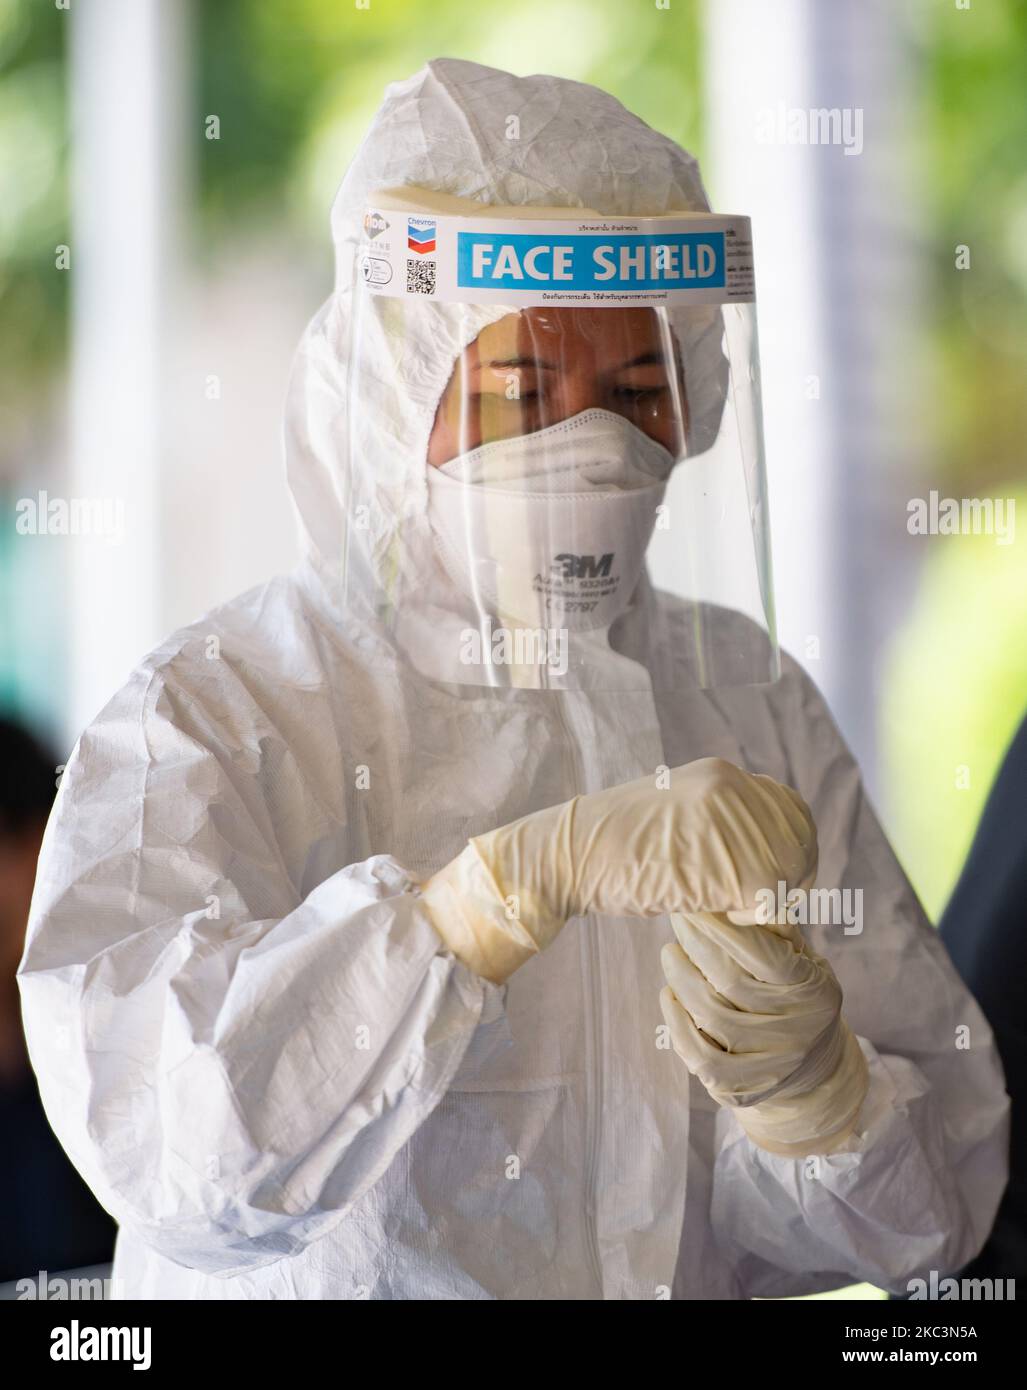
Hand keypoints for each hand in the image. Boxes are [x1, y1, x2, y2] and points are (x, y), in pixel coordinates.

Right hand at [420, 758, 816, 983]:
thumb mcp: (676, 816)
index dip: (788, 847)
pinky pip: (768, 899)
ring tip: (726, 905)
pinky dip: (749, 916)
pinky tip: (714, 912)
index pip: (790, 809)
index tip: (765, 877)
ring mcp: (729, 822)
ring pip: (788, 871)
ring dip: (765, 898)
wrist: (570, 855)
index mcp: (723, 774)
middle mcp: (733, 787)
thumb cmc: (616, 848)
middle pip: (798, 840)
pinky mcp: (724, 862)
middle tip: (749, 902)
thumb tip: (765, 854)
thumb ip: (719, 823)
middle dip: (786, 876)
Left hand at [660, 909, 867, 1154]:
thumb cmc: (798, 997)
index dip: (723, 926)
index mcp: (813, 991)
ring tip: (670, 954)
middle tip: (678, 919)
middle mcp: (796, 1030)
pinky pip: (699, 1057)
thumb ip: (777, 930)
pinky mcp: (742, 1089)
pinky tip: (669, 996)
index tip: (698, 901)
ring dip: (681, 979)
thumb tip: (743, 887)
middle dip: (697, 944)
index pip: (762, 953)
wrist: (813, 1073)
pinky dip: (677, 1025)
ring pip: (710, 1016)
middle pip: (730, 982)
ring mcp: (769, 1064)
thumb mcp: (805, 962)